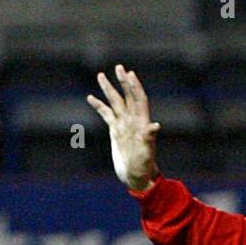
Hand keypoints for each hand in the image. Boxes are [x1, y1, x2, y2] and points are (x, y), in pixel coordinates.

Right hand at [87, 64, 160, 190]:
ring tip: (101, 75)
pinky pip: (106, 114)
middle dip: (123, 82)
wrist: (136, 177)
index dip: (135, 87)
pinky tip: (90, 97)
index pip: (139, 100)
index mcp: (141, 123)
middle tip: (119, 67)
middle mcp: (133, 121)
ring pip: (115, 102)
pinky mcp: (115, 131)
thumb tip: (155, 126)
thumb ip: (149, 138)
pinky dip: (98, 106)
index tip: (130, 74)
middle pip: (127, 97)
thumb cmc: (144, 167)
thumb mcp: (147, 153)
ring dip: (109, 89)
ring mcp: (124, 125)